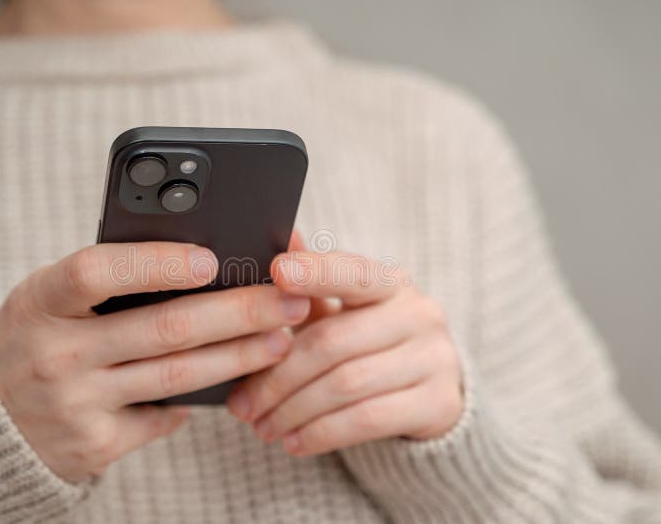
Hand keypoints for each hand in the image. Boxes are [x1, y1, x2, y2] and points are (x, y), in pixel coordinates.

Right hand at [0, 242, 309, 481]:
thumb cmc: (39, 335)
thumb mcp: (50, 297)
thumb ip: (108, 280)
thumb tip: (203, 263)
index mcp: (40, 301)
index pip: (96, 272)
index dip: (156, 263)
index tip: (213, 258)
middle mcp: (54, 354)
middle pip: (163, 329)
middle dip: (237, 312)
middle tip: (287, 301)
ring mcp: (73, 404)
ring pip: (176, 375)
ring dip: (238, 356)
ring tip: (280, 338)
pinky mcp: (93, 444)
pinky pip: (162, 417)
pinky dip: (200, 398)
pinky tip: (232, 381)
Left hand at [227, 247, 462, 456]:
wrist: (429, 392)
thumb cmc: (368, 344)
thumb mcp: (342, 313)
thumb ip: (311, 284)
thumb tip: (281, 238)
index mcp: (390, 283)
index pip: (351, 272)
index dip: (314, 273)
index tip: (275, 273)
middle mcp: (418, 313)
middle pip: (333, 341)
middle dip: (278, 377)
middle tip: (242, 405)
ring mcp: (434, 358)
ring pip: (346, 384)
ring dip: (293, 410)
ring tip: (261, 427)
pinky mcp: (438, 403)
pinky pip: (367, 420)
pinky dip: (322, 433)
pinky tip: (293, 443)